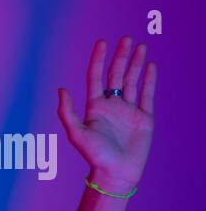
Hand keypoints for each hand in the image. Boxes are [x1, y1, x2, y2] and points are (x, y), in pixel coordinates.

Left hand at [58, 36, 154, 189]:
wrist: (116, 172)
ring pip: (131, 81)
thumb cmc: (94, 155)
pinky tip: (150, 66)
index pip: (96, 77)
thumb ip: (67, 112)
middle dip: (120, 56)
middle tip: (126, 38)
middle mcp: (111, 105)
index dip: (98, 59)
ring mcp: (128, 110)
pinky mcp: (143, 117)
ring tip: (140, 46)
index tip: (102, 42)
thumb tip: (61, 89)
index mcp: (94, 107)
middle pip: (115, 75)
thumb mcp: (76, 133)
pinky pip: (147, 94)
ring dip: (135, 63)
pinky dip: (149, 80)